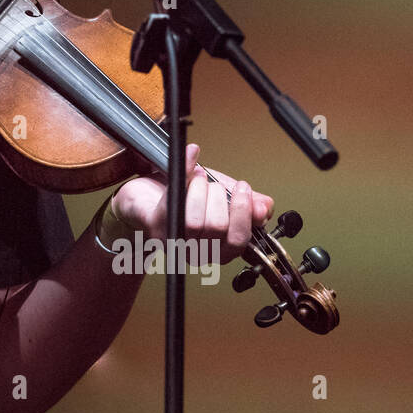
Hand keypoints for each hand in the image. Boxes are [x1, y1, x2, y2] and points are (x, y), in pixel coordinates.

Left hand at [107, 144, 273, 262]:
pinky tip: (191, 160)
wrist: (148, 194)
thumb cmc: (188, 199)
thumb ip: (250, 203)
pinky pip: (174, 202)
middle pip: (218, 227)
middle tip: (212, 183)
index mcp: (218, 250)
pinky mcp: (156, 227)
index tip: (244, 188)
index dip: (244, 214)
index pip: (238, 242)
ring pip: (195, 220)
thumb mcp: (226, 199)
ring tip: (197, 178)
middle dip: (219, 196)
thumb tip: (264, 206)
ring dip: (200, 188)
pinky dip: (186, 172)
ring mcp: (175, 242)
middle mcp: (197, 253)